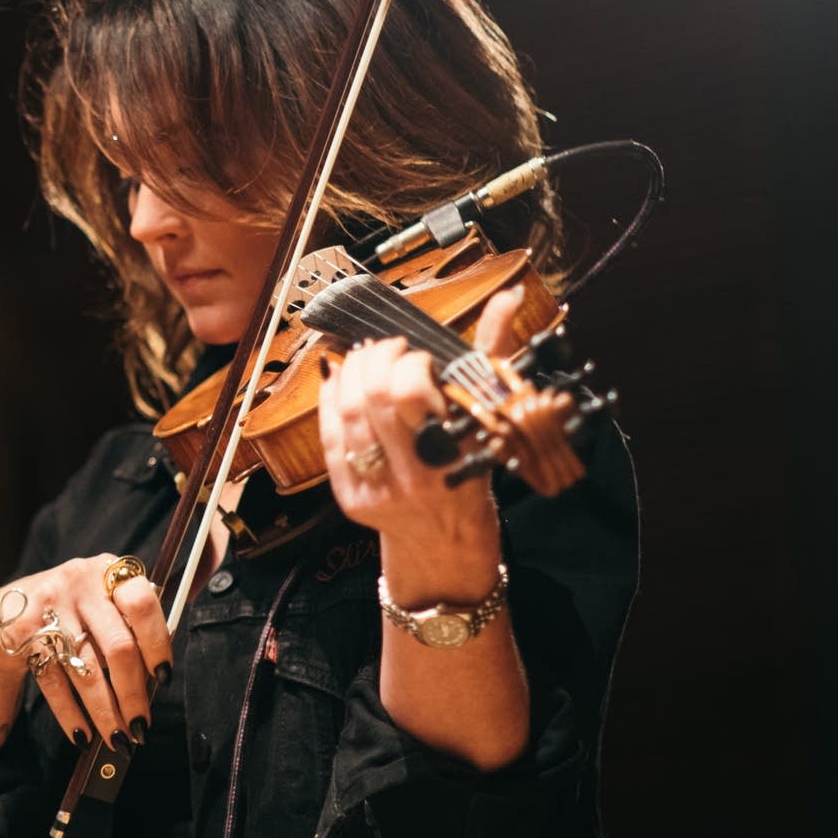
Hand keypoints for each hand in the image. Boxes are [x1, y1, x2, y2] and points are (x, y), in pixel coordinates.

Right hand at [0, 554, 172, 749]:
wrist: (5, 610)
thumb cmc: (73, 611)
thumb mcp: (104, 595)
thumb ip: (137, 616)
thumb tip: (177, 644)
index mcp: (108, 571)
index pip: (142, 604)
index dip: (158, 644)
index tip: (165, 678)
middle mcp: (80, 583)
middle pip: (118, 646)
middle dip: (133, 694)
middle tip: (140, 727)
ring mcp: (49, 607)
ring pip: (86, 670)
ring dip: (105, 712)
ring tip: (118, 739)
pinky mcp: (23, 633)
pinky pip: (54, 682)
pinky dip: (71, 714)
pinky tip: (84, 735)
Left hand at [316, 285, 524, 598]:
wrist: (445, 541)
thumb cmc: (473, 473)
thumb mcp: (487, 422)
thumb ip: (491, 355)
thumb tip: (508, 295)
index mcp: (449, 457)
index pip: (408, 395)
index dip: (406, 364)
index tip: (418, 357)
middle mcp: (409, 477)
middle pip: (371, 398)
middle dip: (376, 358)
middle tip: (388, 347)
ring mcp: (374, 488)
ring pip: (346, 412)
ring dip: (351, 371)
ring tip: (366, 356)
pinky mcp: (347, 496)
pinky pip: (329, 436)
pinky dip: (330, 398)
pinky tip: (341, 378)